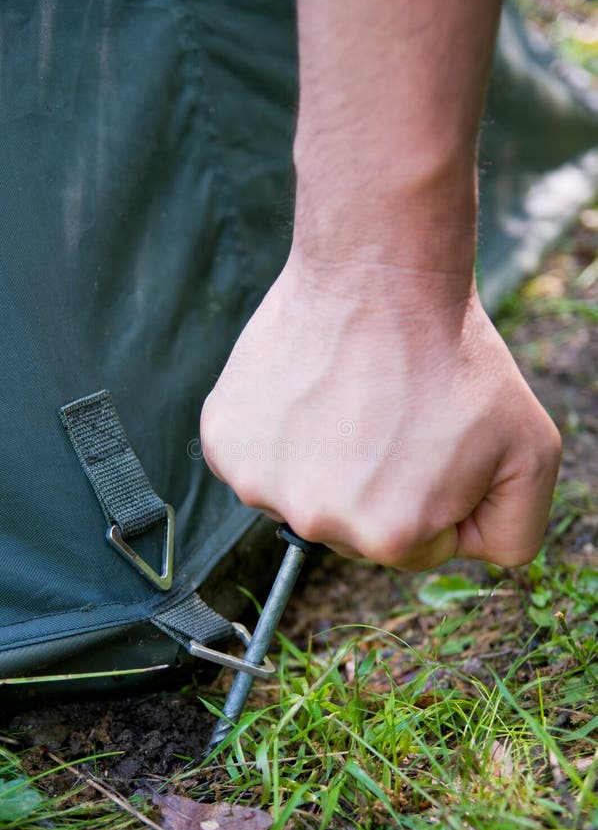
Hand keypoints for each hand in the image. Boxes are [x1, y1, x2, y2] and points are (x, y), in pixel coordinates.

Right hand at [200, 255, 560, 569]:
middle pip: (356, 528)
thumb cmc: (455, 359)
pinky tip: (306, 394)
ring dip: (326, 461)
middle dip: (381, 483)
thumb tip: (466, 555)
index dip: (438, 496)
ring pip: (306, 494)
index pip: (419, 549)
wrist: (378, 274)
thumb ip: (514, 533)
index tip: (432, 442)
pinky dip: (280, 437)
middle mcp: (314, 520)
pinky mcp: (223, 441)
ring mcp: (259, 482)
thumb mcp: (531, 454)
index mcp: (387, 536)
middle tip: (390, 417)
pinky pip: (260, 462)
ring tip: (348, 400)